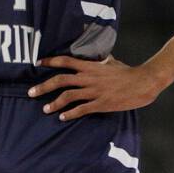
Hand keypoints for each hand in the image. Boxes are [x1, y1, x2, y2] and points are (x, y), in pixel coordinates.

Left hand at [27, 55, 163, 120]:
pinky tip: (62, 117)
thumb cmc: (128, 72)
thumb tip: (98, 55)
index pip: (66, 61)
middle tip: (30, 92)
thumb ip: (101, 60)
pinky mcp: (102, 104)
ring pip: (68, 96)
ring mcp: (95, 91)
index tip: (37, 63)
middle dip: (43, 86)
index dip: (50, 61)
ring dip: (54, 102)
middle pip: (60, 80)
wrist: (143, 82)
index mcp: (90, 66)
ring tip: (44, 109)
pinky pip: (82, 109)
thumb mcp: (112, 62)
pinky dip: (70, 114)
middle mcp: (89, 78)